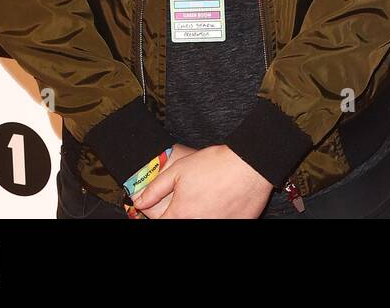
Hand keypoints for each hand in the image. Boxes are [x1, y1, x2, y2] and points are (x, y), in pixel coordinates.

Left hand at [133, 144, 271, 218]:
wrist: (249, 164)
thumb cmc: (216, 164)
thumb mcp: (179, 171)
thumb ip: (155, 189)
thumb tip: (140, 202)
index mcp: (180, 214)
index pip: (161, 222)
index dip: (162, 214)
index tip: (170, 206)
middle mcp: (197, 224)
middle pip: (183, 221)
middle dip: (185, 212)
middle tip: (195, 198)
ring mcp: (217, 226)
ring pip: (203, 222)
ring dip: (203, 213)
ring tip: (210, 197)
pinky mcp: (236, 225)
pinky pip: (222, 222)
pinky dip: (221, 214)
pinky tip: (226, 201)